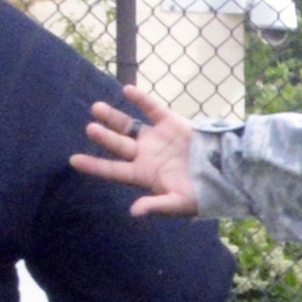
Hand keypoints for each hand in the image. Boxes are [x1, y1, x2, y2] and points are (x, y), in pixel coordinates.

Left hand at [71, 86, 198, 216]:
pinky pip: (152, 109)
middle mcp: (146, 154)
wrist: (228, 172)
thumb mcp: (179, 203)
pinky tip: (127, 90)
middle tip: (90, 127)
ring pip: (130, 125)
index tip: (74, 160)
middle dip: (104, 136)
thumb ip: (156, 206)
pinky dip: (141, 100)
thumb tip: (134, 212)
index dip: (95, 165)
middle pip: (118, 144)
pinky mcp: (171, 123)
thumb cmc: (203, 194)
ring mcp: (157, 138)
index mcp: (144, 174)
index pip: (114, 169)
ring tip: (96, 108)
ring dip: (114, 117)